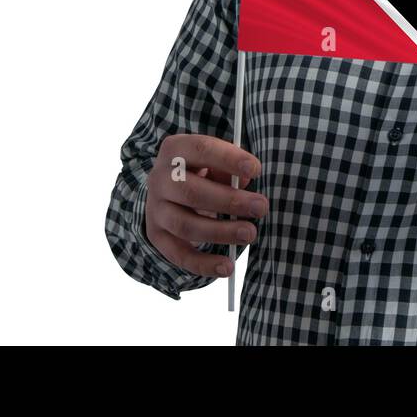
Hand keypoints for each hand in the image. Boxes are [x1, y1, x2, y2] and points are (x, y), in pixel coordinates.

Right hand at [144, 134, 268, 277]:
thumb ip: (230, 167)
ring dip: (221, 232)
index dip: (229, 159)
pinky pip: (178, 254)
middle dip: (230, 201)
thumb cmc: (204, 170)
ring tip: (250, 233)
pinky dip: (203, 264)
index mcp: (176, 149)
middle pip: (192, 191)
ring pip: (186, 225)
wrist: (169, 187)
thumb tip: (246, 180)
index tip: (257, 169)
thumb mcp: (216, 160)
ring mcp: (155, 209)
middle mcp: (160, 178)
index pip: (201, 150)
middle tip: (261, 207)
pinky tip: (226, 267)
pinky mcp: (157, 235)